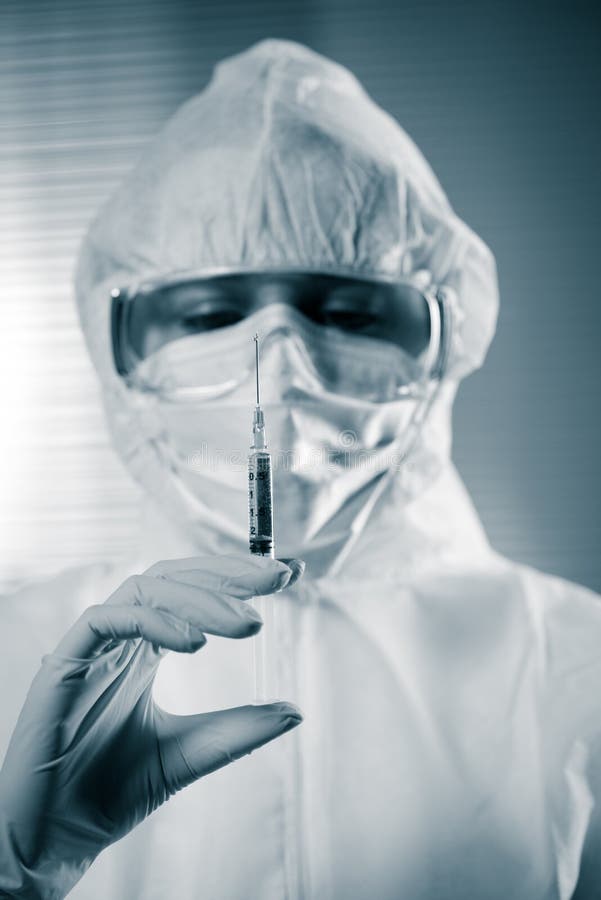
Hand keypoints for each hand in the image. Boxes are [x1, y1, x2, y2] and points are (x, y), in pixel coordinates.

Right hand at [0, 555, 303, 898]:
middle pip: (175, 578)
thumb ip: (237, 729)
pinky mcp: (65, 664)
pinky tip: (194, 642)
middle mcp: (122, 639)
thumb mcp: (189, 754)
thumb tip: (296, 711)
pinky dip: (153, 621)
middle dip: (228, 573)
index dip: (237, 580)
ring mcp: (93, 647)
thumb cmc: (115, 791)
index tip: (289, 576)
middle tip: (278, 578)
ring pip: (146, 590)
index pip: (193, 592)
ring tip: (248, 622)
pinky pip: (107, 620)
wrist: (58, 836)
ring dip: (201, 598)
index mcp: (147, 650)